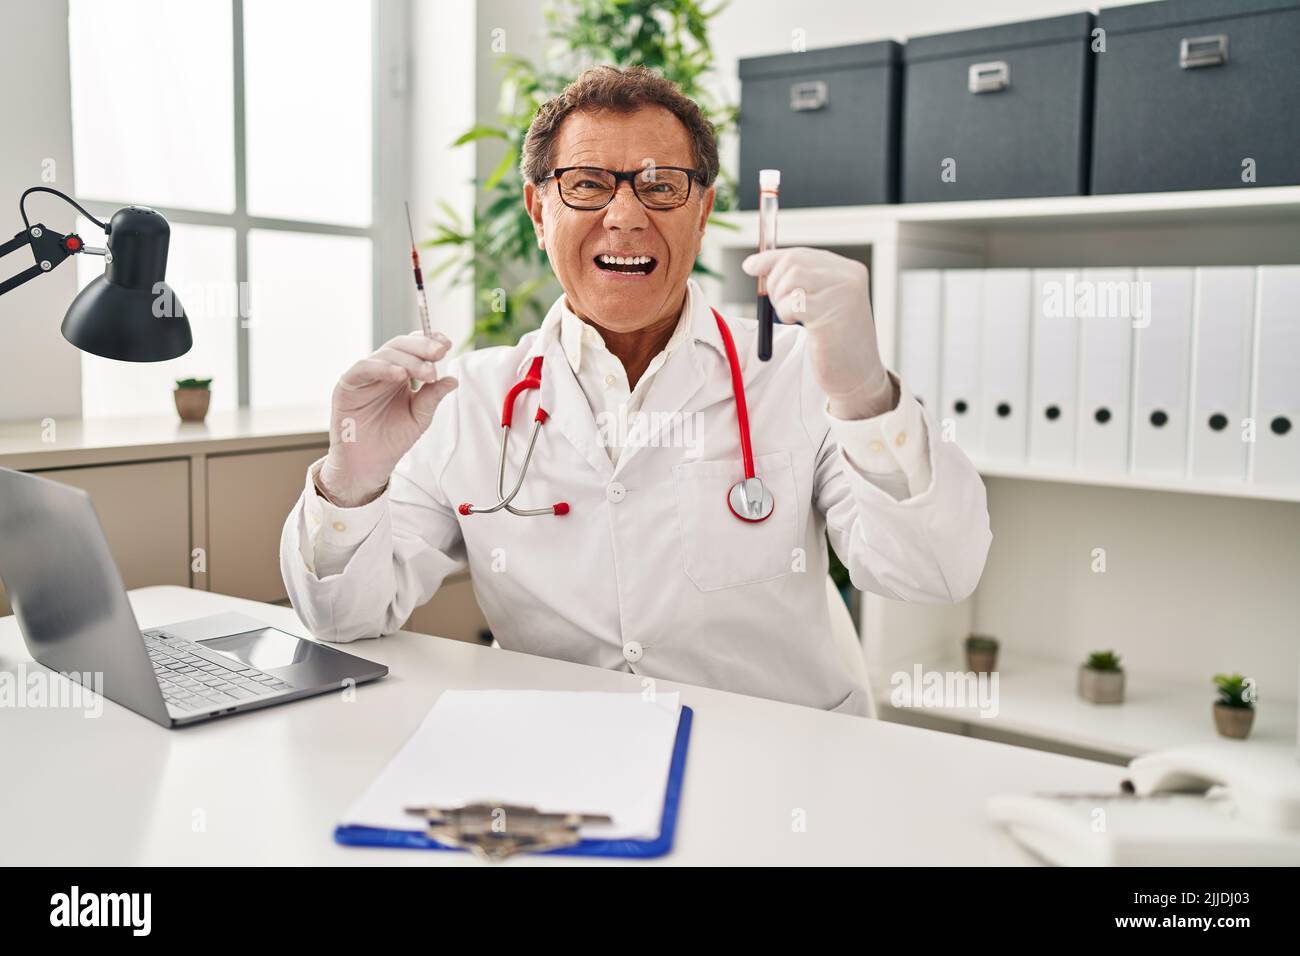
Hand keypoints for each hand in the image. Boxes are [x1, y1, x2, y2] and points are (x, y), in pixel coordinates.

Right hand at [317, 332, 457, 506]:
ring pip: (385, 354)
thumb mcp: (419, 417)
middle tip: (440, 354)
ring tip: (427, 373)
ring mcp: (364, 376)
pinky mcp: (347, 385)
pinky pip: (363, 368)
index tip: (447, 344)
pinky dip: (382, 368)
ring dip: (409, 360)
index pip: (413, 347)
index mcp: (400, 373)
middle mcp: (382, 370)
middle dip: (422, 347)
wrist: (369, 465)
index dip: (429, 341)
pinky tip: (399, 375)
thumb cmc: (392, 440)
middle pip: (401, 346)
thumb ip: (432, 396)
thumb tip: (453, 379)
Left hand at [742, 247, 894, 418]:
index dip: (771, 259)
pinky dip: (786, 313)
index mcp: (848, 270)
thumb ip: (799, 281)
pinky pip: (792, 302)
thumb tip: (754, 264)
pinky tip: (801, 325)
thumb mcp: (820, 302)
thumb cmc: (835, 341)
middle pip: (792, 261)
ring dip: (781, 300)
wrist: (858, 374)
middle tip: (781, 307)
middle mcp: (848, 276)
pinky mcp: (830, 312)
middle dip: (775, 284)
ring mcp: (842, 292)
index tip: (751, 267)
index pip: (801, 253)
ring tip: (794, 317)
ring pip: (791, 279)